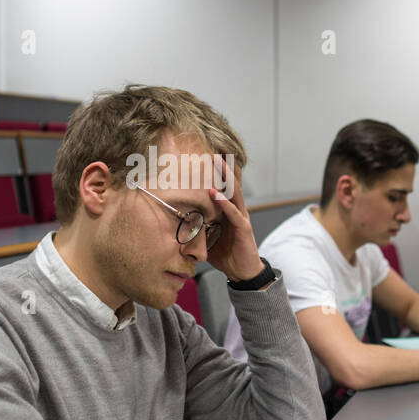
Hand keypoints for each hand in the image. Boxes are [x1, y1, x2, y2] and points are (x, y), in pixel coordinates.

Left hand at [203, 156, 266, 283]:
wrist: (243, 272)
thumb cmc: (226, 252)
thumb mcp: (207, 235)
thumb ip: (197, 224)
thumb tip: (175, 218)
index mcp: (228, 210)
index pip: (223, 185)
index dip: (217, 170)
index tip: (207, 154)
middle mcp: (236, 209)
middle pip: (230, 182)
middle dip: (222, 165)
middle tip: (212, 147)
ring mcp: (241, 217)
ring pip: (234, 192)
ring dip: (225, 177)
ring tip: (217, 161)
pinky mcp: (244, 228)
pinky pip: (234, 213)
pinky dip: (224, 203)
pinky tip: (215, 194)